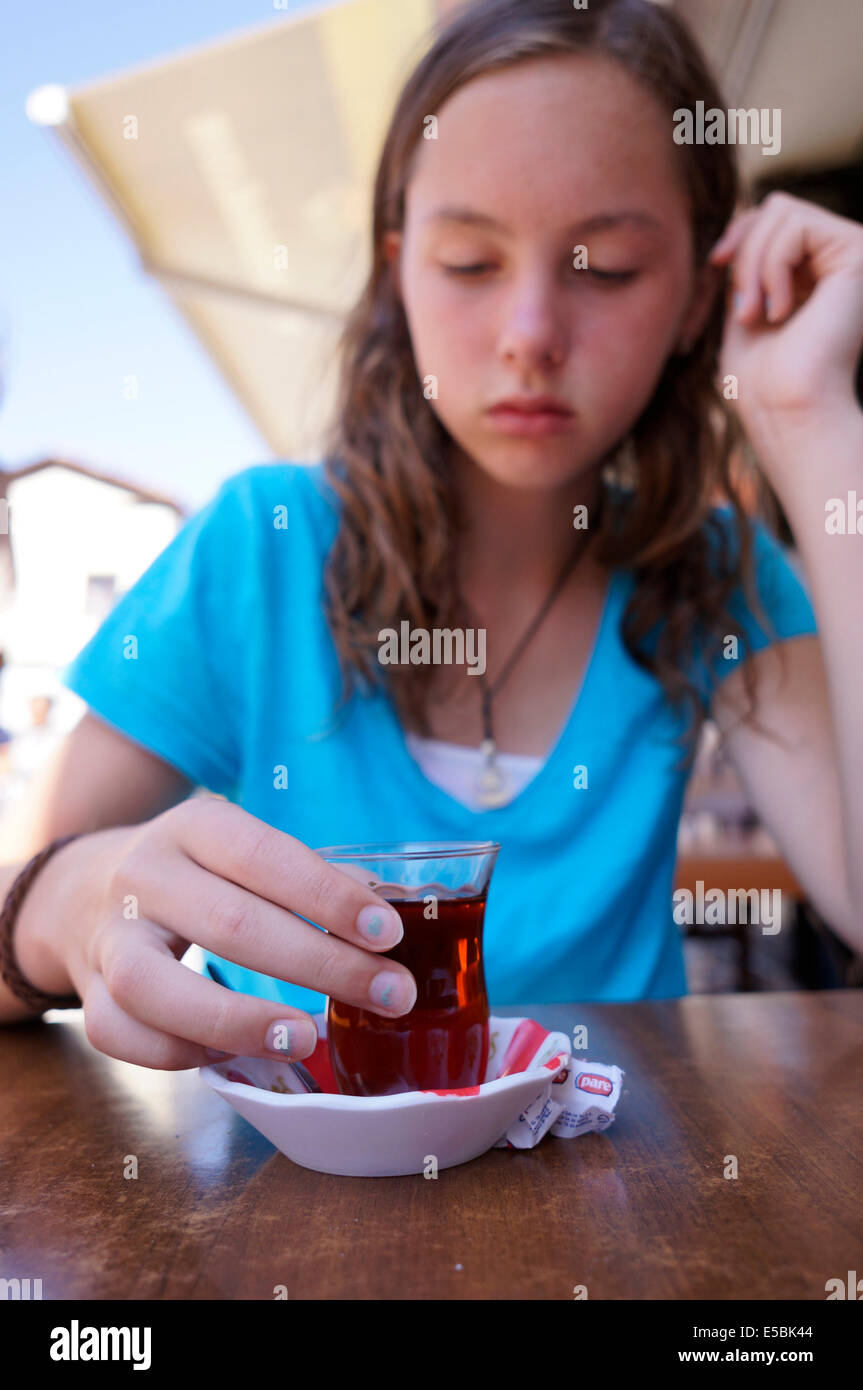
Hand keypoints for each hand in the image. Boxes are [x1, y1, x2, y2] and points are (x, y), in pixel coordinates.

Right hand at [58, 799, 416, 1069]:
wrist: (81, 890)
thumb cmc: (196, 875)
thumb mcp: (243, 853)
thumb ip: (309, 878)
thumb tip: (385, 910)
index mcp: (193, 827)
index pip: (263, 855)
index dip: (327, 896)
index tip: (388, 933)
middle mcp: (144, 875)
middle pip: (229, 923)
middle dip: (319, 964)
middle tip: (390, 994)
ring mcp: (108, 937)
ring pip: (155, 987)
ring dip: (237, 1020)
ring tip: (305, 1039)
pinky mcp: (90, 991)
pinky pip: (122, 1034)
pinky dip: (181, 1053)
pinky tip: (238, 1055)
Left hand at [709, 192, 862, 446]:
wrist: (786, 410)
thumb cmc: (761, 380)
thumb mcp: (745, 307)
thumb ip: (749, 265)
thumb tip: (741, 219)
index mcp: (817, 270)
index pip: (771, 217)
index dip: (737, 234)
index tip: (715, 265)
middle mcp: (841, 257)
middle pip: (774, 207)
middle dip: (744, 254)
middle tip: (744, 311)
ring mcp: (853, 251)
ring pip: (780, 210)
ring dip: (754, 266)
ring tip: (758, 315)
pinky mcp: (858, 252)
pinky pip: (795, 225)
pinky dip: (771, 267)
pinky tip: (780, 311)